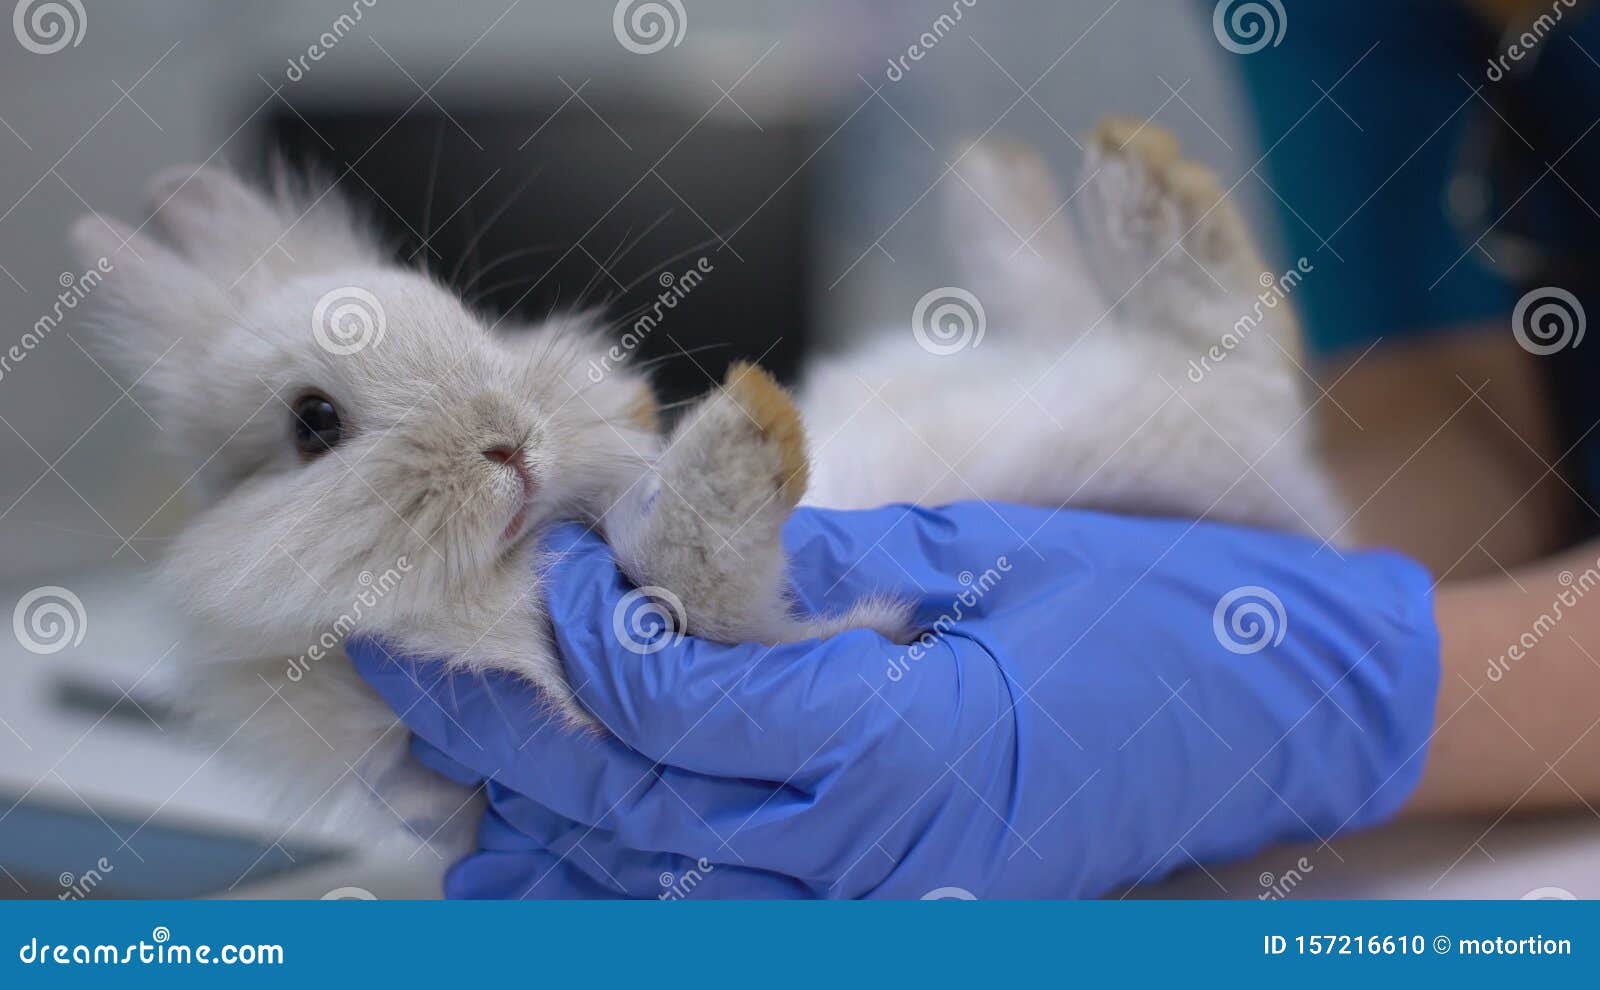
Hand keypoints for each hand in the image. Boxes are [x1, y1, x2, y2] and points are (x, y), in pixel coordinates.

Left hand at [348, 502, 1439, 897]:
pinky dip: (617, 897)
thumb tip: (677, 552)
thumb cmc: (1148, 618)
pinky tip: (548, 862)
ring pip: (646, 901)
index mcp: (898, 748)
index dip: (584, 634)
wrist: (1271, 718)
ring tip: (432, 780)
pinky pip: (716, 927)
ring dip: (531, 840)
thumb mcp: (981, 558)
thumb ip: (815, 563)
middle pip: (626, 811)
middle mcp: (868, 859)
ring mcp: (876, 911)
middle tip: (404, 668)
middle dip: (500, 739)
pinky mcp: (888, 919)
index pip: (672, 703)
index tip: (542, 565)